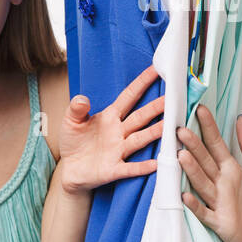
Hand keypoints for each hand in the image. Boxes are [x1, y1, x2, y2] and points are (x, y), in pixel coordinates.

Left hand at [57, 64, 164, 195]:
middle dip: (156, 107)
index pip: (129, 97)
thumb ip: (76, 109)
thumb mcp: (70, 122)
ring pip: (140, 139)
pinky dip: (142, 166)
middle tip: (172, 98)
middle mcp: (118, 132)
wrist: (69, 171)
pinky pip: (131, 167)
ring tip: (170, 125)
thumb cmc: (74, 143)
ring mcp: (118, 150)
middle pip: (140, 117)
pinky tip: (156, 163)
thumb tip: (82, 99)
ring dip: (155, 132)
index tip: (155, 70)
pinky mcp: (114, 169)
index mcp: (110, 117)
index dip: (141, 83)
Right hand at [176, 103, 241, 241]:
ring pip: (202, 184)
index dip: (209, 128)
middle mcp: (220, 183)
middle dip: (195, 147)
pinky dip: (195, 205)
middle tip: (181, 130)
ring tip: (181, 156)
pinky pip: (205, 213)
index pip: (217, 145)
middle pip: (205, 162)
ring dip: (192, 171)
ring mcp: (217, 202)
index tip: (200, 109)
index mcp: (229, 170)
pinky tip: (185, 196)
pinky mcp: (218, 222)